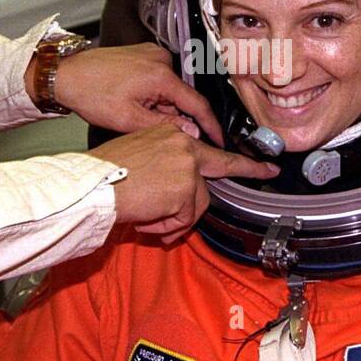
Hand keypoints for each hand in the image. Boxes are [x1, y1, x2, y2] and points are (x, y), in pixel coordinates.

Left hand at [29, 42, 222, 142]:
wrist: (66, 74)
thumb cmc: (90, 92)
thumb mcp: (129, 119)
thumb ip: (165, 126)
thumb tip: (191, 132)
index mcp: (162, 76)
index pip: (198, 104)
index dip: (211, 125)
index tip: (219, 139)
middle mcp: (161, 60)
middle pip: (182, 97)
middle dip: (173, 116)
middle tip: (152, 129)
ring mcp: (152, 54)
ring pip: (169, 90)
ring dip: (160, 106)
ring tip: (133, 112)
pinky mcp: (143, 54)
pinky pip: (159, 79)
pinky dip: (153, 95)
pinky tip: (132, 101)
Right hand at [89, 122, 279, 244]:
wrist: (91, 186)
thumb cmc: (106, 176)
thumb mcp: (142, 161)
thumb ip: (170, 170)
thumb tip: (188, 196)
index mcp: (171, 134)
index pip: (211, 147)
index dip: (241, 158)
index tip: (266, 163)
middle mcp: (183, 143)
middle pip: (218, 170)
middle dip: (248, 170)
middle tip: (270, 171)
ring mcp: (187, 164)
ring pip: (197, 203)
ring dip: (174, 218)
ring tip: (147, 216)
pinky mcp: (186, 186)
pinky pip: (185, 218)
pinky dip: (166, 226)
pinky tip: (147, 218)